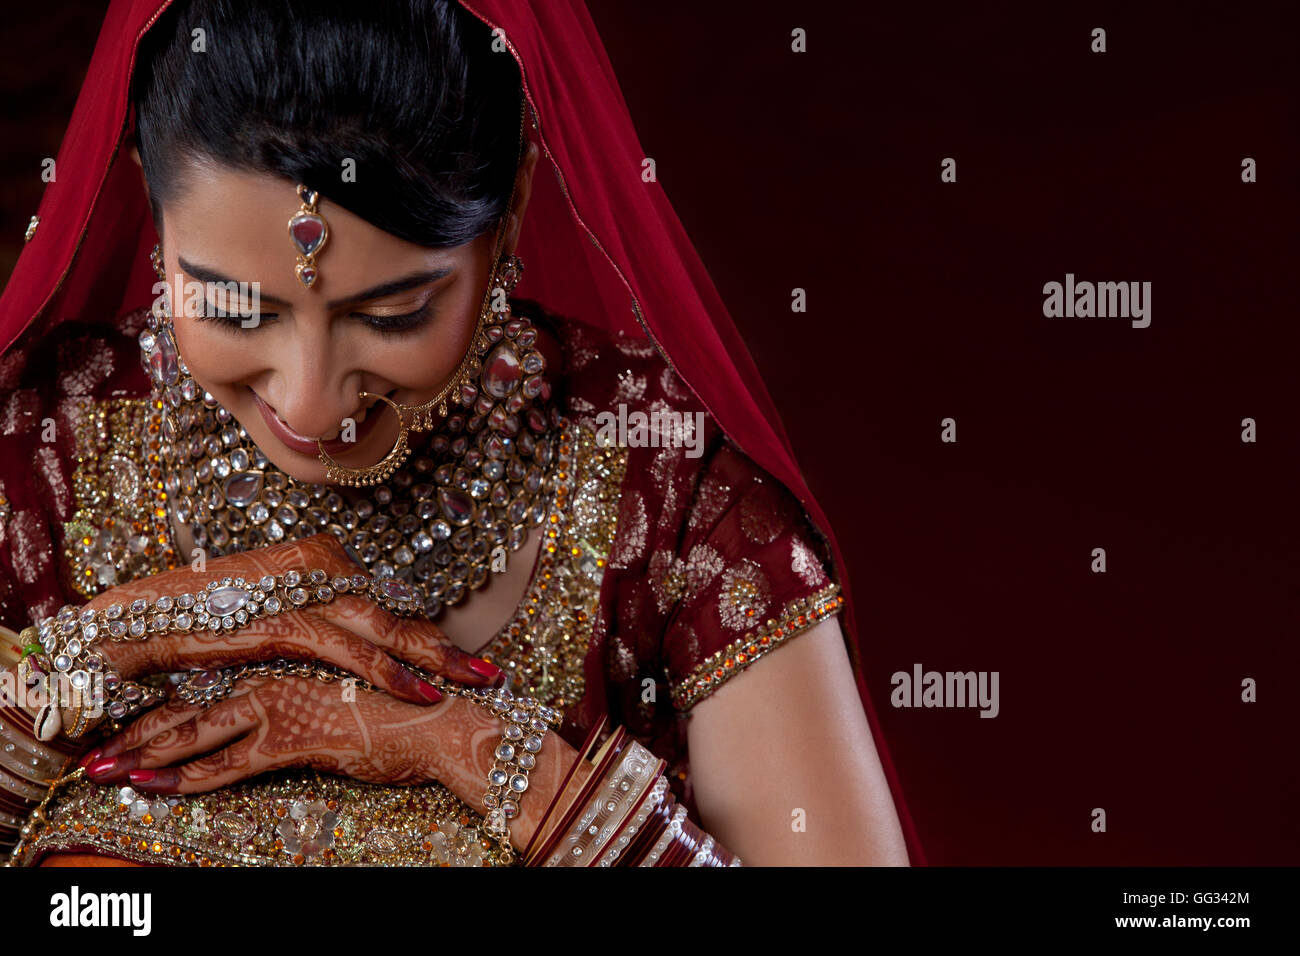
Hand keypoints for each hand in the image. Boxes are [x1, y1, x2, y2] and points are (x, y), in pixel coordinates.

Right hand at [68, 534, 500, 726]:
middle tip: (491, 670)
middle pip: (395, 612)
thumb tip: (356, 642)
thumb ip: (317, 620)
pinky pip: (346, 649)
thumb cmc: (203, 617)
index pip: (385, 602)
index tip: (459, 658)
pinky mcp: (284, 618)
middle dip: (445, 646)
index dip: (423, 635)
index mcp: (322, 558)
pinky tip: (418, 690)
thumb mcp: (272, 611)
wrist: (139, 618)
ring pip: (383, 628)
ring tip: (474, 681)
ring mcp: (303, 588)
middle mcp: (321, 564)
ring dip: (431, 660)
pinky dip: (386, 671)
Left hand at [83, 672, 453, 790]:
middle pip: (191, 699)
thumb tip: (279, 703)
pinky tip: (154, 789)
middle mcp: (275, 670)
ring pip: (197, 726)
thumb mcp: (344, 692)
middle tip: (95, 754)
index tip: (120, 722)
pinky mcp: (294, 733)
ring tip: (104, 771)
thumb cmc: (399, 711)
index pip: (208, 677)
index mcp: (283, 654)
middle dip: (135, 730)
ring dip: (145, 753)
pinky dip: (186, 777)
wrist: (440, 723)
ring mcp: (282, 699)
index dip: (160, 701)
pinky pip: (229, 761)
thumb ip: (305, 689)